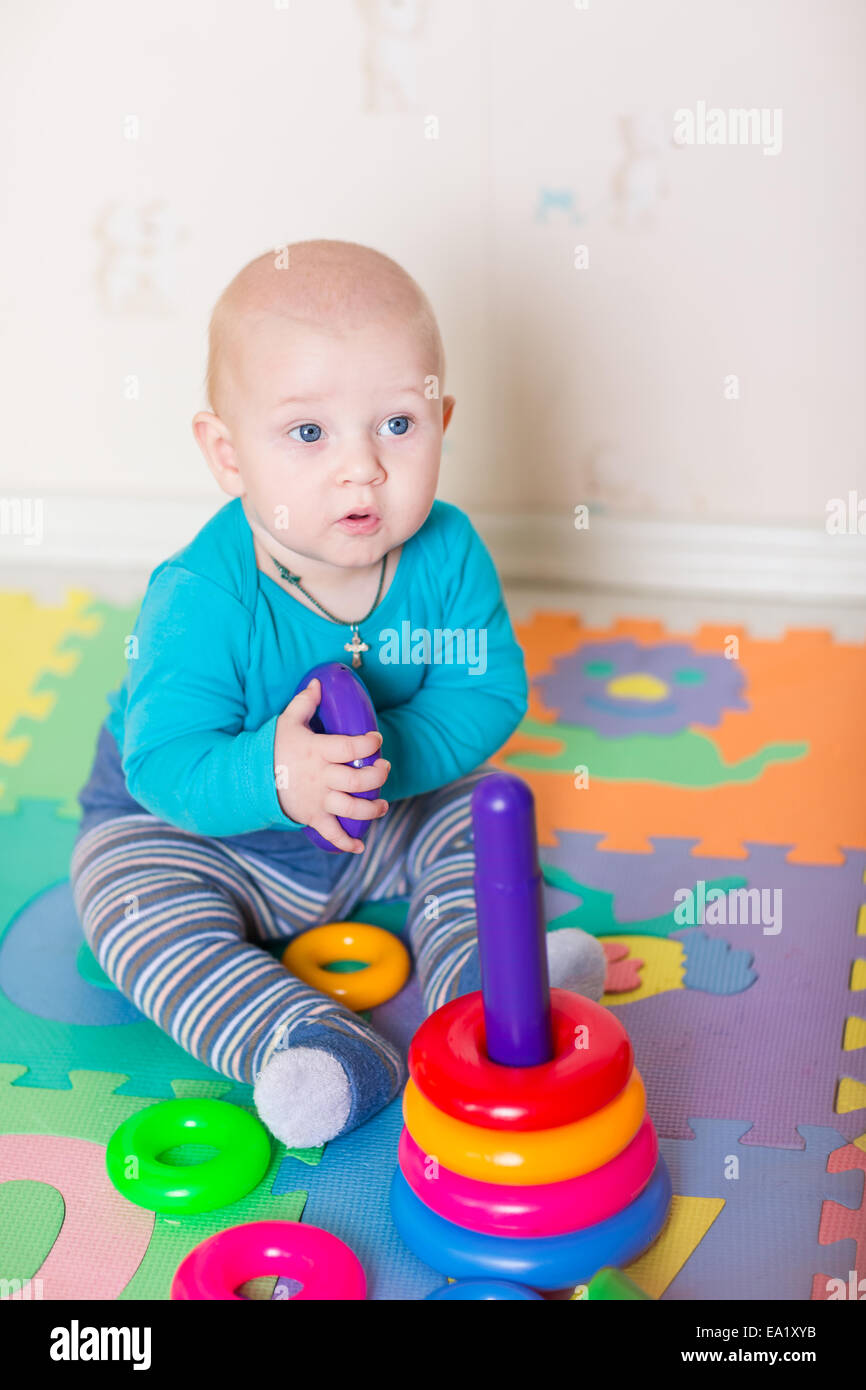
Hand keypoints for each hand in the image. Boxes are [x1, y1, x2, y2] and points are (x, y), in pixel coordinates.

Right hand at [273, 677, 389, 851]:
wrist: (249, 779)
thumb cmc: (273, 749)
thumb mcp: (286, 722)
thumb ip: (304, 702)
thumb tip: (318, 681)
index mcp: (317, 752)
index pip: (349, 747)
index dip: (369, 743)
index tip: (377, 740)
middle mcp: (321, 777)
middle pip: (358, 781)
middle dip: (377, 776)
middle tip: (384, 769)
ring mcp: (318, 799)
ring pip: (352, 808)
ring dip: (372, 809)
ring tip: (382, 804)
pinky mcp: (312, 817)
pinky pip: (331, 834)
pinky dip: (346, 843)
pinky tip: (360, 845)